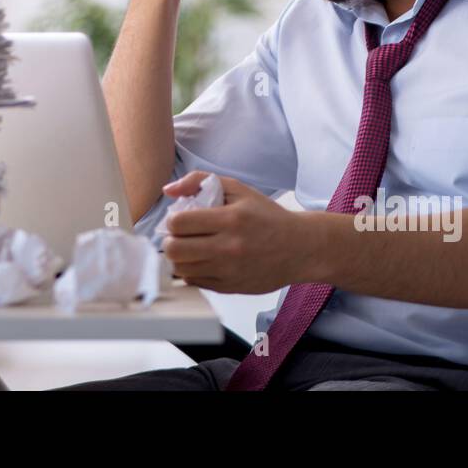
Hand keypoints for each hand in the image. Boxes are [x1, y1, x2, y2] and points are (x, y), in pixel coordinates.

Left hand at [159, 171, 315, 293]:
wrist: (299, 248)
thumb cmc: (268, 217)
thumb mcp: (238, 189)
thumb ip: (200, 181)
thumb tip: (168, 189)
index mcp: (230, 219)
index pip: (179, 223)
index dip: (172, 220)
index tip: (180, 219)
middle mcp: (228, 247)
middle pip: (174, 250)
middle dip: (170, 240)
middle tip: (179, 236)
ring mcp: (229, 270)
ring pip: (181, 268)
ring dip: (179, 257)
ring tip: (189, 247)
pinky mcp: (230, 287)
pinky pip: (195, 282)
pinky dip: (192, 270)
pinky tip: (202, 260)